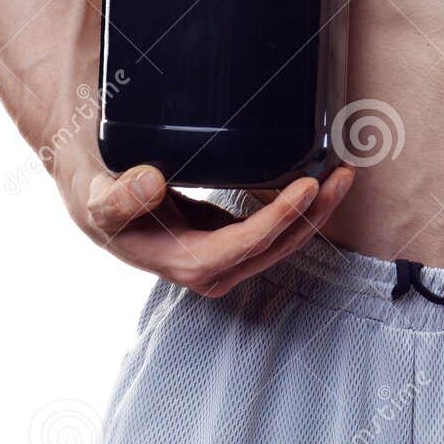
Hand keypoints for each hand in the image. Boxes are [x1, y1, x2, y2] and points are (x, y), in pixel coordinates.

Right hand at [72, 161, 354, 298]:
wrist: (101, 209)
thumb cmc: (102, 202)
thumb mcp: (99, 200)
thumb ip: (119, 197)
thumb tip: (150, 182)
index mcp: (186, 264)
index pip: (246, 244)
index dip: (280, 217)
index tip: (308, 185)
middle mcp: (214, 270)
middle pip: (279, 245)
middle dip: (315, 212)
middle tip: (343, 173)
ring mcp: (228, 259)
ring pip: (285, 240)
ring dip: (318, 210)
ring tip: (343, 173)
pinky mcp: (235, 242)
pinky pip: (278, 230)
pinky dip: (303, 207)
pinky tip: (322, 181)